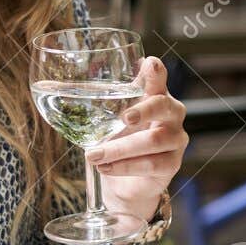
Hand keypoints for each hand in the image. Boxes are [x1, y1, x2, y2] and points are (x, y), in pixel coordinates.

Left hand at [87, 56, 188, 224]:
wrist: (125, 180)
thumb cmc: (120, 141)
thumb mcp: (109, 120)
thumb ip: (103, 104)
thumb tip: (69, 86)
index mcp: (155, 97)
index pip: (159, 79)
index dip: (156, 72)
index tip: (150, 63)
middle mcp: (171, 114)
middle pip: (163, 105)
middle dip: (143, 110)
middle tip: (123, 118)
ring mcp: (176, 139)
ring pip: (154, 140)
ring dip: (120, 149)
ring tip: (93, 155)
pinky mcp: (172, 164)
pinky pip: (151, 164)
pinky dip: (125, 167)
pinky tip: (105, 167)